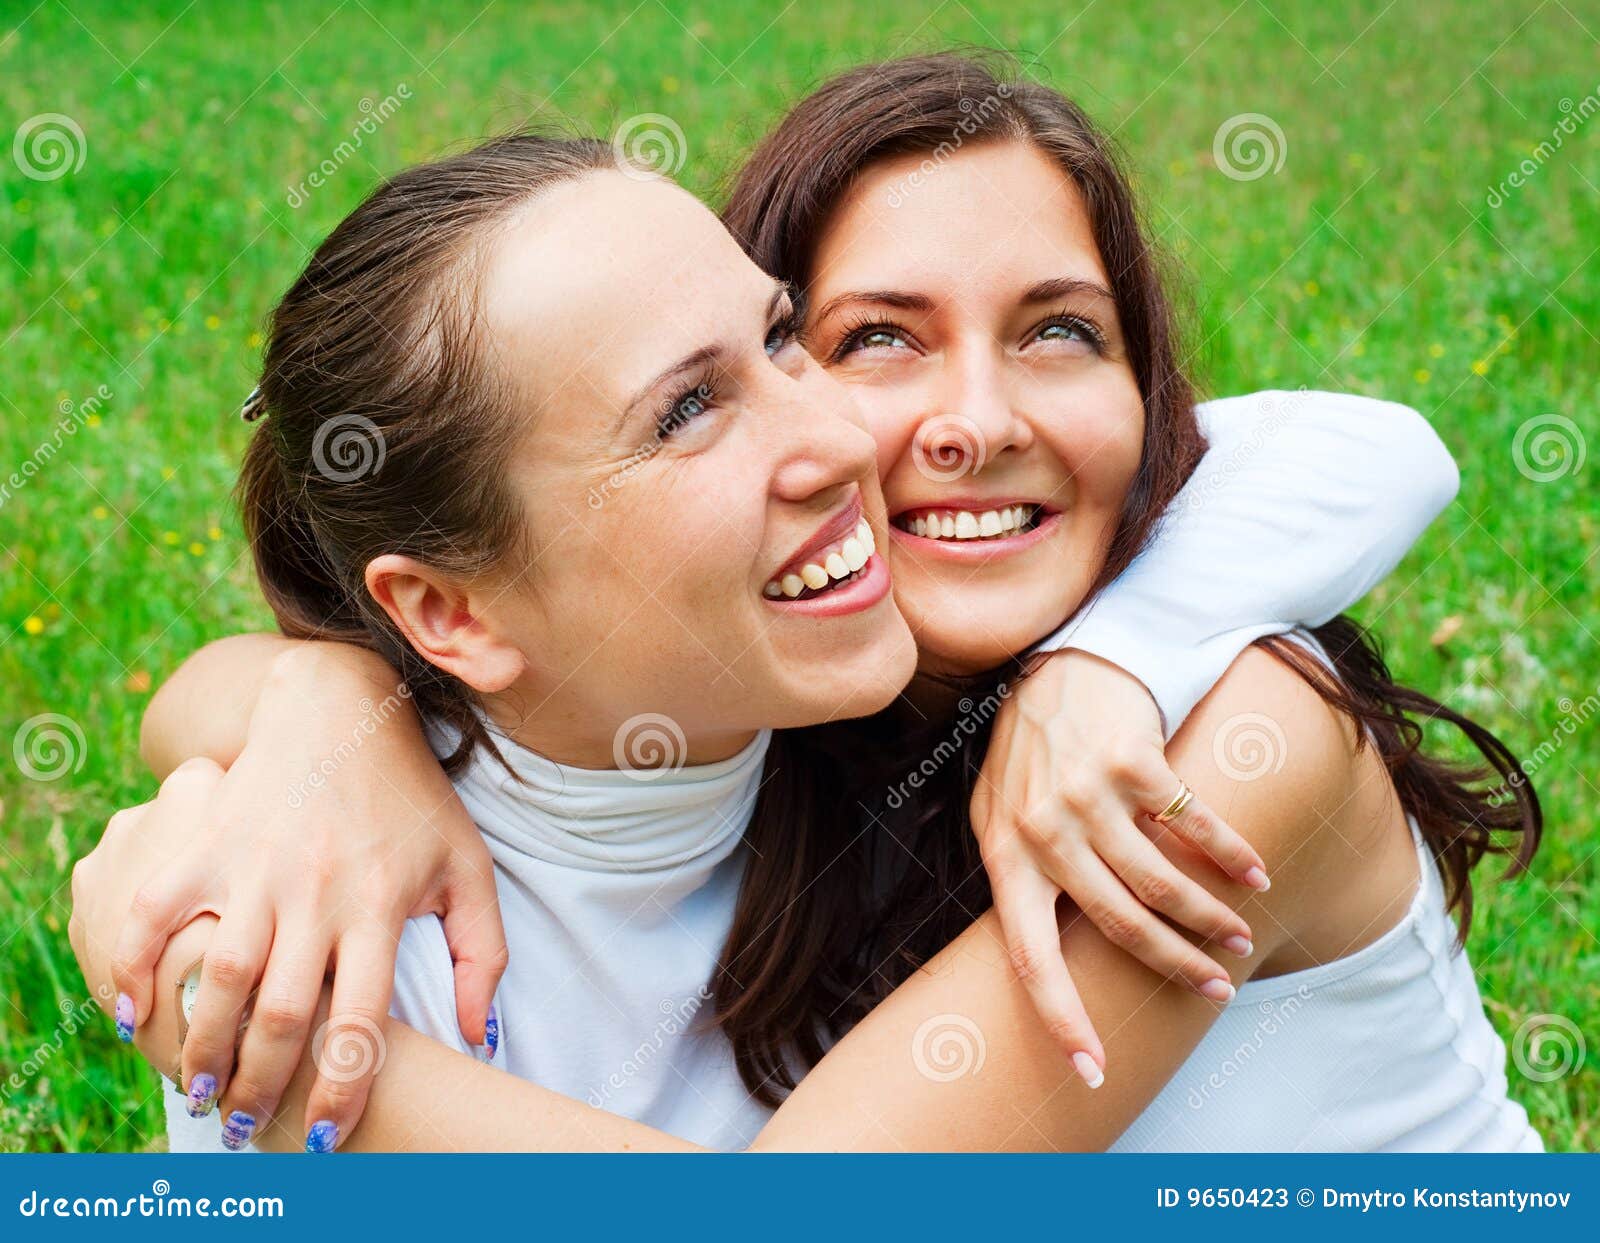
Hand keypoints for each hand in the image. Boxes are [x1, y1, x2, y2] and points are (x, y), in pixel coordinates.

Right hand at [87, 644, 506, 1147]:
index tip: (327, 1139)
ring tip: (198, 1088)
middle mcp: (317, 890)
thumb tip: (479, 1038)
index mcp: (380, 904)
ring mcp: (256, 865)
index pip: (360, 1021)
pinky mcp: (209, 841)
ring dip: (201, 1042)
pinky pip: (154, 911)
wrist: (343, 710)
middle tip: (248, 1125)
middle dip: (262, 1082)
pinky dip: (131, 963)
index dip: (341, 1091)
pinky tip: (130, 1013)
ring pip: (219, 973)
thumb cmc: (413, 800)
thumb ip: (483, 953)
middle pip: (284, 1011)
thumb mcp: (468, 868)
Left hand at [970, 651, 1269, 1085]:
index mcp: (1005, 855)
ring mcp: (1086, 795)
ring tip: (1239, 939)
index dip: (1061, 1017)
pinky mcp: (1132, 761)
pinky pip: (1194, 824)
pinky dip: (1231, 854)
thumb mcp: (1000, 811)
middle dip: (1172, 967)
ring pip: (1160, 882)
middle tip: (1214, 991)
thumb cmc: (1032, 751)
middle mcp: (1042, 830)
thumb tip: (1043, 954)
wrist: (1063, 666)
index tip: (1092, 1070)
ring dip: (1209, 918)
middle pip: (1117, 925)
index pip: (1028, 956)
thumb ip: (1018, 875)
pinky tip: (1256, 875)